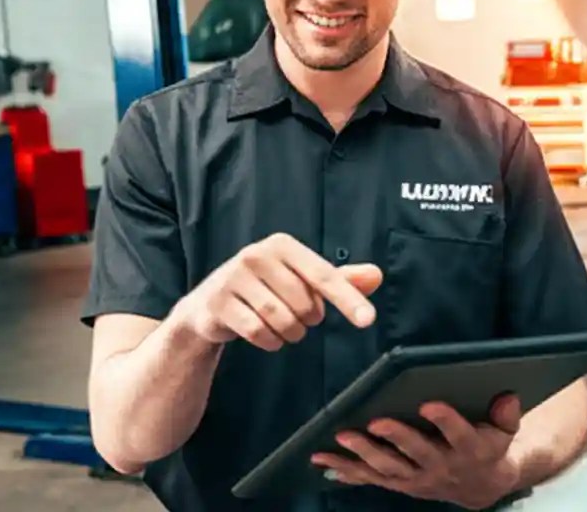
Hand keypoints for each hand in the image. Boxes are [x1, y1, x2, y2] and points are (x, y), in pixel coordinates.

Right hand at [176, 233, 381, 350]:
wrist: (210, 306)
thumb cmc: (264, 289)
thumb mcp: (301, 281)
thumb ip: (339, 280)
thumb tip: (376, 275)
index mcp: (282, 245)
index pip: (324, 276)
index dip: (348, 299)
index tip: (368, 320)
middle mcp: (256, 255)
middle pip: (304, 304)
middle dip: (306, 319)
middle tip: (294, 314)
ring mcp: (234, 277)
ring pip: (282, 320)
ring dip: (289, 333)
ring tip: (280, 326)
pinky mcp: (219, 302)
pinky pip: (259, 332)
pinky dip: (269, 341)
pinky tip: (264, 335)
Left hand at [312, 395, 523, 510]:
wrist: (481, 486)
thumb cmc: (488, 445)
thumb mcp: (505, 430)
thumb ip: (506, 413)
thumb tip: (506, 395)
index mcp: (470, 449)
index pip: (458, 434)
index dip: (445, 420)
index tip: (430, 404)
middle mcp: (442, 466)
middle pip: (416, 452)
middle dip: (394, 438)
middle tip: (373, 423)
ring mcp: (418, 478)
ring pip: (388, 467)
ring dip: (363, 454)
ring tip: (340, 438)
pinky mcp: (400, 484)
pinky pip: (371, 478)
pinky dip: (347, 471)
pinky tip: (324, 461)